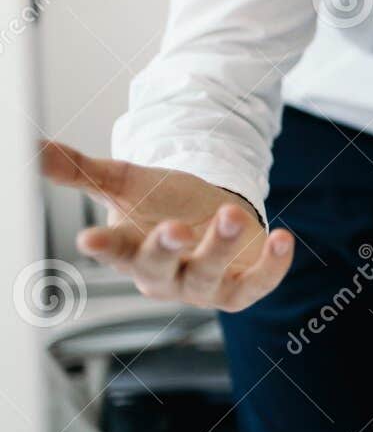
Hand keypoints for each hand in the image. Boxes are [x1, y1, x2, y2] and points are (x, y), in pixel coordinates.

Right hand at [40, 140, 294, 311]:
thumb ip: (81, 169)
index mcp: (132, 251)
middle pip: (160, 269)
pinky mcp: (242, 286)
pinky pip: (258, 283)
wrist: (209, 216)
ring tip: (230, 214)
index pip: (114, 250)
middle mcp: (166, 276)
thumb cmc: (162, 203)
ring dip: (220, 247)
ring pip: (208, 276)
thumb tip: (29, 146)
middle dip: (167, 249)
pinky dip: (272, 266)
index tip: (90, 237)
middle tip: (175, 228)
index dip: (104, 246)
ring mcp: (204, 285)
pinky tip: (283, 238)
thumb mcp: (123, 181)